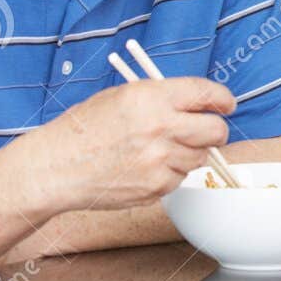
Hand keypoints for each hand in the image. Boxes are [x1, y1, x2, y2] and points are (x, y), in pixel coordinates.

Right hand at [32, 78, 235, 211]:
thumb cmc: (86, 128)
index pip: (207, 94)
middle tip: (205, 131)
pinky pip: (180, 178)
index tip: (226, 104)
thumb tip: (201, 103)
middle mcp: (160, 127)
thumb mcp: (123, 96)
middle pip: (216, 131)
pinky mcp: (155, 186)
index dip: (223, 99)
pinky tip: (144, 167)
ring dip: (188, 153)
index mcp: (153, 97)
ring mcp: (159, 159)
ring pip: (200, 157)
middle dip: (215, 130)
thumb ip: (165, 97)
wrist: (54, 167)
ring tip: (157, 149)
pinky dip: (170, 174)